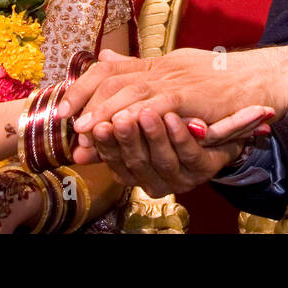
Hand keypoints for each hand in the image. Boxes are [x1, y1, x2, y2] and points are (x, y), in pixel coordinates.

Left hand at [58, 46, 287, 134]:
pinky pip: (158, 103)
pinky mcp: (190, 94)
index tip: (64, 109)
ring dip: (105, 111)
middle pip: (112, 78)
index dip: (82, 87)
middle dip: (85, 101)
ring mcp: (174, 79)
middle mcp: (160, 68)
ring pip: (130, 90)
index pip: (108, 70)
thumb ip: (137, 69)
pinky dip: (138, 114)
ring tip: (87, 130)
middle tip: (68, 124)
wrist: (254, 79)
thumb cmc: (217, 82)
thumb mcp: (173, 73)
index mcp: (154, 65)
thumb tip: (102, 61)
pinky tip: (123, 127)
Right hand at [81, 108, 261, 196]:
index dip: (102, 142)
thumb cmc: (173, 120)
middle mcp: (155, 177)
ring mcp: (182, 175)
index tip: (88, 124)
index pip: (113, 157)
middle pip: (135, 161)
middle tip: (116, 119)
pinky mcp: (206, 168)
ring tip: (145, 112)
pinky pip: (191, 155)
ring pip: (162, 160)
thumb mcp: (138, 112)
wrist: (221, 122)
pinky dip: (181, 136)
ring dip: (153, 136)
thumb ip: (109, 111)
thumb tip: (66, 111)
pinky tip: (174, 118)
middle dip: (125, 139)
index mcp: (135, 167)